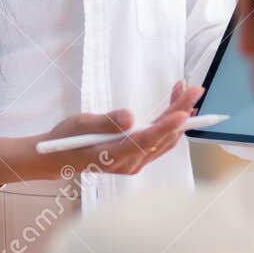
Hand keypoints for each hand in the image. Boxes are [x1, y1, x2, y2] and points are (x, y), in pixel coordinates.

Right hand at [28, 79, 203, 181]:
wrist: (59, 159)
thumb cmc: (66, 140)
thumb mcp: (79, 125)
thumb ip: (105, 122)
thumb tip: (130, 116)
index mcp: (113, 156)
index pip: (145, 140)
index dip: (165, 127)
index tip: (182, 112)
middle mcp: (129, 163)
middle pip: (161, 138)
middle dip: (180, 112)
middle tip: (194, 89)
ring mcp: (135, 162)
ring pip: (164, 140)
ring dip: (177, 116)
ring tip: (187, 92)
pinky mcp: (137, 157)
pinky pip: (159, 142)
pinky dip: (170, 124)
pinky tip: (175, 109)